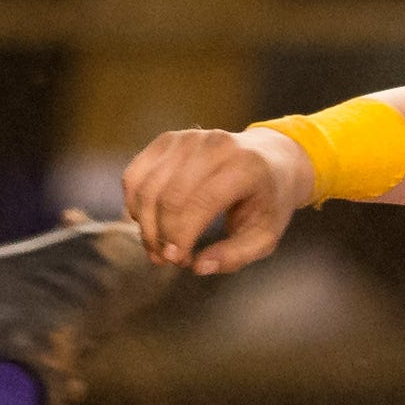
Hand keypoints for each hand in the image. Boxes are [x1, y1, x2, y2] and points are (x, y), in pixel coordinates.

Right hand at [123, 125, 313, 275]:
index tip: (177, 261)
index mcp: (245, 166)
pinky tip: (147, 223)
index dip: (181, 235)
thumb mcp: (265, 235)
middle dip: (161, 235)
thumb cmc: (268, 201)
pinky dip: (134, 205)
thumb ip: (236, 255)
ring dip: (144, 225)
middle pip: (169, 197)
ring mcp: (188, 138)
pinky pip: (135, 176)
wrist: (269, 158)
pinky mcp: (168, 140)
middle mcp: (215, 145)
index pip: (200, 202)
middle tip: (166, 260)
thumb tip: (198, 267)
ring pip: (147, 187)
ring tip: (156, 248)